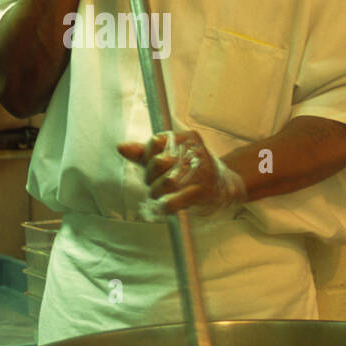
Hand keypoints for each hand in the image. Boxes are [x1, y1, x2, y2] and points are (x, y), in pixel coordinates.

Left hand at [117, 129, 246, 218]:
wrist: (225, 189)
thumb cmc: (191, 172)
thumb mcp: (168, 159)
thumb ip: (143, 153)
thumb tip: (121, 147)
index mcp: (187, 138)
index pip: (156, 141)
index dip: (147, 158)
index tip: (151, 170)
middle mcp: (196, 151)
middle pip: (159, 162)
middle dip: (150, 178)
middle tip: (153, 186)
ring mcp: (203, 171)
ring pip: (167, 182)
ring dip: (156, 193)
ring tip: (158, 197)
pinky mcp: (205, 191)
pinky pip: (174, 200)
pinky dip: (164, 207)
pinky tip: (164, 207)